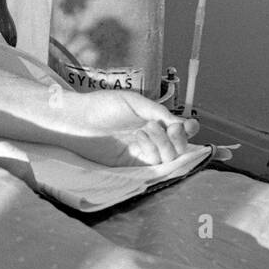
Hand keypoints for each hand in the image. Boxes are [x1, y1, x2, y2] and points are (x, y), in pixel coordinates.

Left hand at [59, 90, 200, 167]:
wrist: (79, 120)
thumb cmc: (103, 106)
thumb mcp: (134, 102)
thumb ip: (159, 112)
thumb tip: (184, 124)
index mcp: (153, 121)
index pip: (180, 130)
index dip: (188, 130)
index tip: (189, 125)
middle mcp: (151, 138)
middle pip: (179, 147)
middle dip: (178, 138)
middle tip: (167, 128)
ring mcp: (143, 153)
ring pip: (169, 156)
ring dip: (162, 142)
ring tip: (145, 130)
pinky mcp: (133, 165)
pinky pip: (154, 164)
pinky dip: (152, 150)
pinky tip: (139, 138)